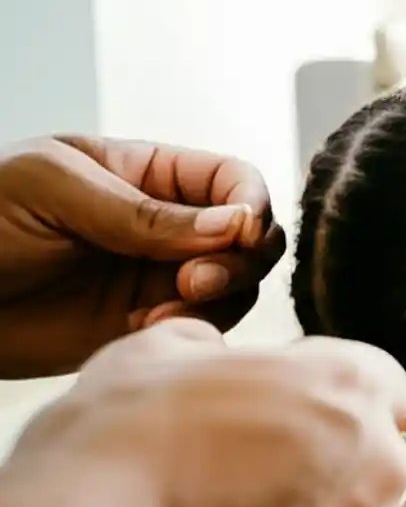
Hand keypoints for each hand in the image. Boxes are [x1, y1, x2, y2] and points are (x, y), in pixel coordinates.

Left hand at [0, 135, 285, 377]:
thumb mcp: (53, 186)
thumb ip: (143, 210)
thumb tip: (234, 226)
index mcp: (151, 173)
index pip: (234, 180)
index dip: (250, 203)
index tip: (236, 232)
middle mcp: (167, 225)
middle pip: (250, 237)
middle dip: (241, 260)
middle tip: (193, 281)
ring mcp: (157, 276)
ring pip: (235, 287)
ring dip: (218, 300)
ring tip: (161, 315)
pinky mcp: (141, 325)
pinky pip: (197, 328)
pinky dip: (190, 332)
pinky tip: (144, 333)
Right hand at [0, 318, 405, 506]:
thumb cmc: (117, 446)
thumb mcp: (156, 353)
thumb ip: (211, 347)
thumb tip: (210, 351)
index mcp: (350, 384)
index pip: (382, 386)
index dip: (333, 399)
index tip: (294, 416)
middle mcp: (379, 459)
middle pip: (375, 458)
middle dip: (329, 464)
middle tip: (256, 476)